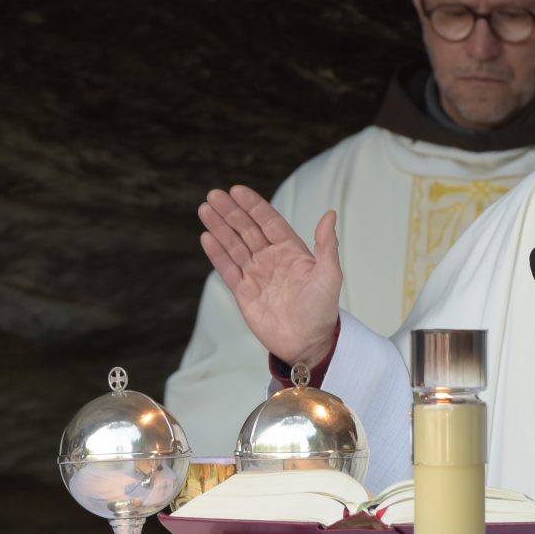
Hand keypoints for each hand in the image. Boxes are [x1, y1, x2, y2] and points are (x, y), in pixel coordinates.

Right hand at [198, 187, 341, 367]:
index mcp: (291, 250)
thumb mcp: (329, 276)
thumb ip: (326, 245)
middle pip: (246, 229)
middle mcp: (271, 259)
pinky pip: (227, 269)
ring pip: (234, 245)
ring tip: (204, 209)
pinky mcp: (244, 292)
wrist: (307, 343)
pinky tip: (206, 237)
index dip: (253, 206)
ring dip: (219, 227)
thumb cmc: (322, 310)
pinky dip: (216, 253)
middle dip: (230, 212)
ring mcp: (256, 274)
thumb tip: (330, 214)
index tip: (237, 190)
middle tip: (213, 195)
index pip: (268, 221)